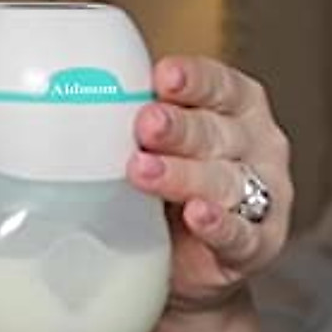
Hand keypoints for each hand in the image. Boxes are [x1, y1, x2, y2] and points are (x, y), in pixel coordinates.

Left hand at [127, 55, 292, 312]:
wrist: (184, 255)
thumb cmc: (166, 176)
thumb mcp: (150, 139)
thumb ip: (128, 115)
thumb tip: (68, 92)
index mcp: (233, 105)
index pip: (218, 84)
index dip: (193, 79)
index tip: (164, 76)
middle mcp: (255, 144)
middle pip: (215, 131)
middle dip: (178, 127)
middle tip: (145, 124)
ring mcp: (263, 194)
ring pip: (224, 180)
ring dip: (183, 175)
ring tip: (142, 171)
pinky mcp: (258, 242)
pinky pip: (240, 234)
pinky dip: (218, 225)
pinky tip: (196, 215)